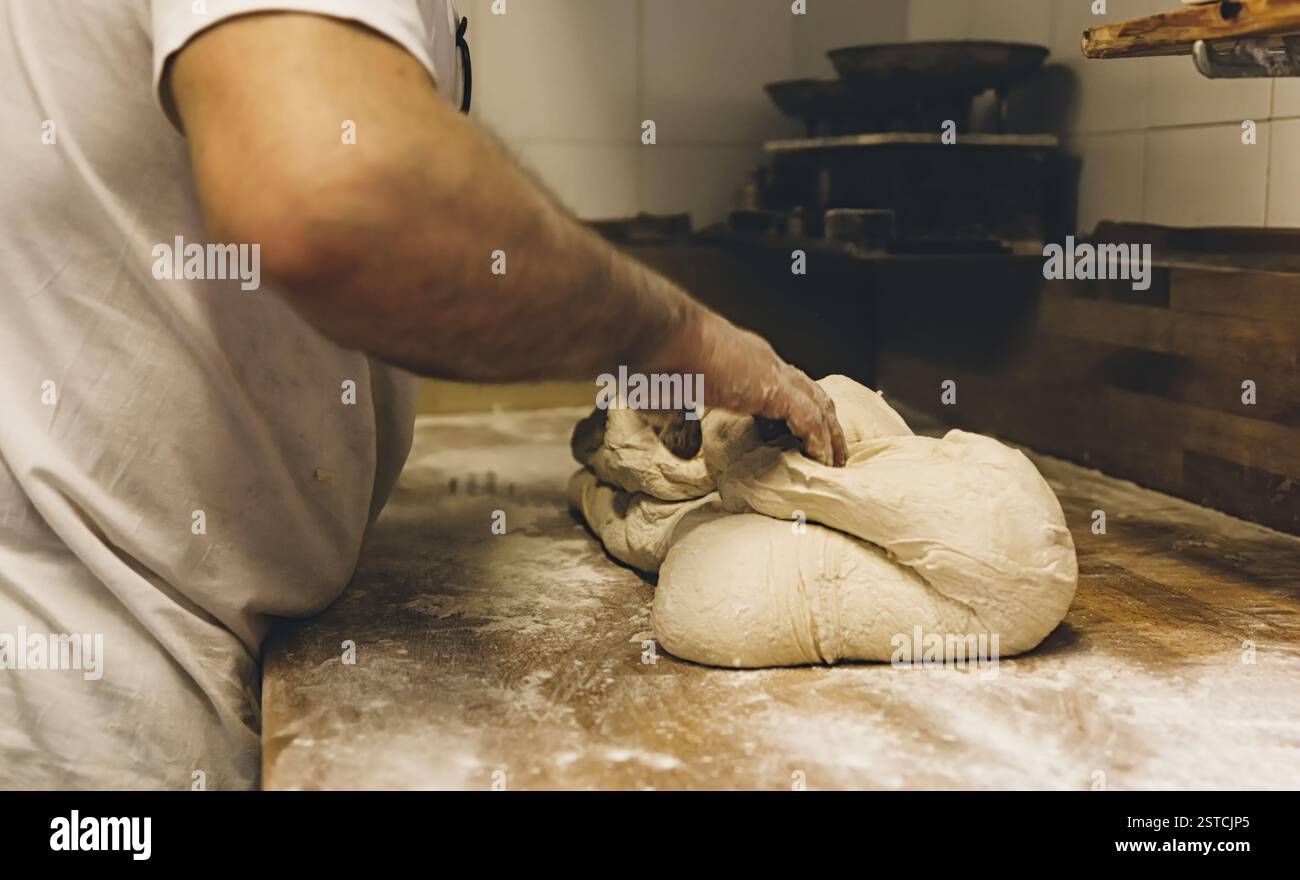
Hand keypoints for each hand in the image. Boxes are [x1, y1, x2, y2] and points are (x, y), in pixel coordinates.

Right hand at [649, 311, 847, 466]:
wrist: (654, 333)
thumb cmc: (652, 357)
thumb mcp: (667, 397)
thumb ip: (681, 424)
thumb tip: (686, 451)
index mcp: (738, 358)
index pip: (777, 384)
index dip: (789, 411)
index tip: (792, 438)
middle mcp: (761, 361)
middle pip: (808, 391)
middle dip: (822, 421)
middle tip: (828, 451)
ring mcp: (769, 372)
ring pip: (817, 404)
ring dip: (829, 434)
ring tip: (835, 462)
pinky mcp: (771, 387)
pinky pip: (808, 419)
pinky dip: (818, 441)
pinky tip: (821, 461)